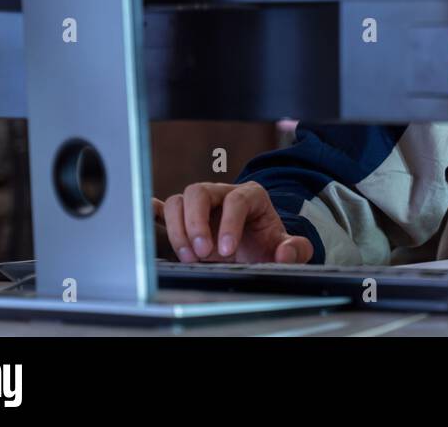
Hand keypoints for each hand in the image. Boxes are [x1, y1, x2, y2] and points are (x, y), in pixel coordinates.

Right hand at [152, 182, 313, 263]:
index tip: (226, 250)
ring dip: (178, 229)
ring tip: (189, 256)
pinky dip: (154, 216)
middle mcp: (223, 194)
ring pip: (179, 200)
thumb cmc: (268, 245)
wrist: (255, 248)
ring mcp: (201, 204)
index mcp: (251, 196)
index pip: (236, 200)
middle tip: (201, 253)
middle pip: (200, 191)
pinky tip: (152, 228)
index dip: (229, 223)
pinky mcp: (185, 216)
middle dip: (196, 223)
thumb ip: (295, 249)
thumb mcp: (287, 248)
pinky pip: (164, 209)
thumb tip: (285, 252)